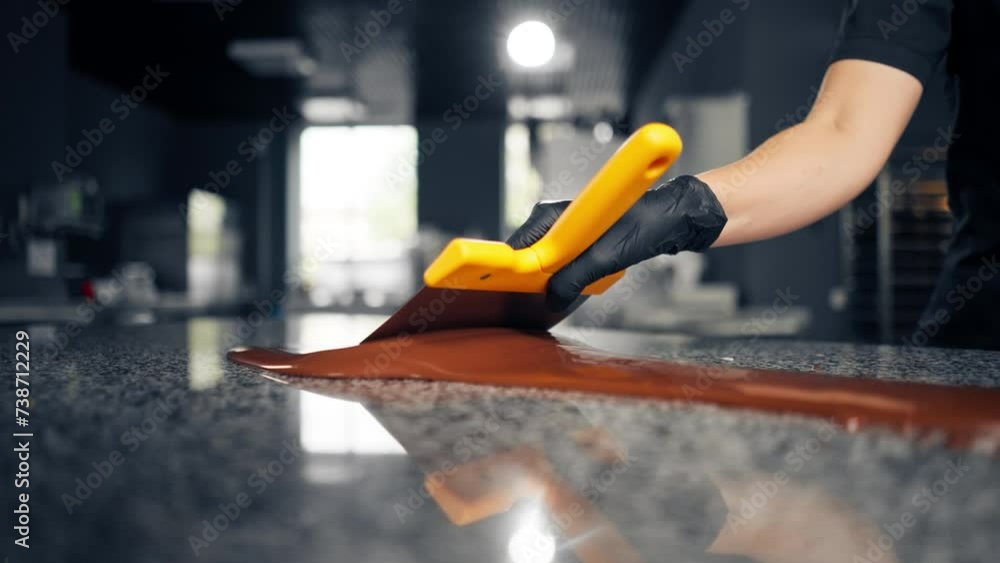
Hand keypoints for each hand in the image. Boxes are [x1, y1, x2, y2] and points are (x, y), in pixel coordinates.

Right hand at [506, 175, 726, 310]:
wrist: (679, 218)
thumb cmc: (649, 223)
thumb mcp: (609, 255)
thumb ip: (577, 277)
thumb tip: (552, 298)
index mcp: (559, 213)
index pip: (521, 241)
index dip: (512, 266)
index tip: (503, 287)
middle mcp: (560, 218)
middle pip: (531, 253)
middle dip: (530, 277)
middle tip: (533, 300)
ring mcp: (571, 230)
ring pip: (547, 260)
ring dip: (550, 280)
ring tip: (554, 298)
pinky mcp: (583, 240)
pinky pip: (563, 263)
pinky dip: (565, 279)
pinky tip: (572, 291)